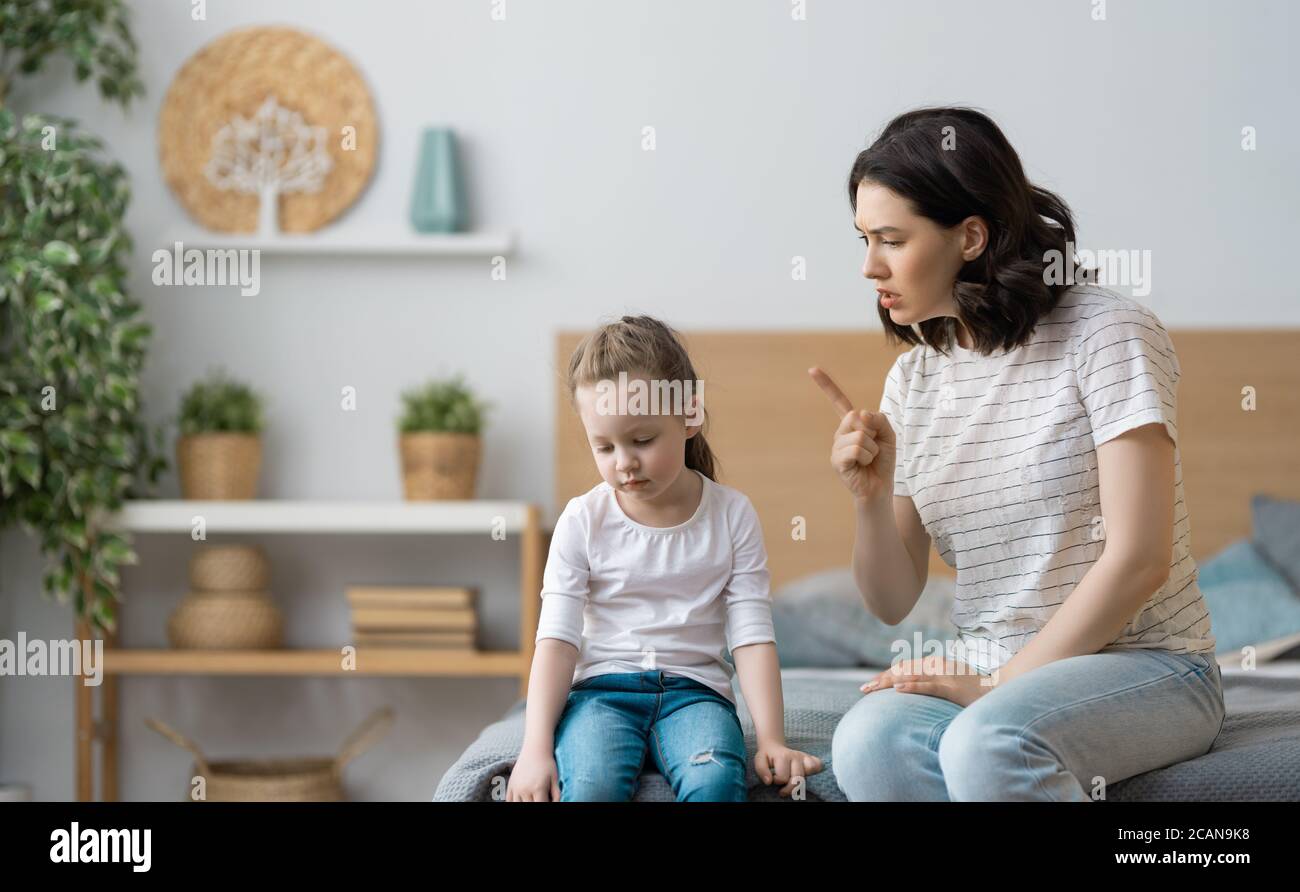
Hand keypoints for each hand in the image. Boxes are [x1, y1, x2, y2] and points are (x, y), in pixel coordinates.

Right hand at [506, 747, 560, 801]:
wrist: (535, 749)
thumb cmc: (547, 763)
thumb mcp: (555, 778)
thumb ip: (556, 794)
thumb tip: (557, 803)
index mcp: (538, 788)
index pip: (541, 806)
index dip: (545, 805)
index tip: (547, 800)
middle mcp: (525, 789)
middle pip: (529, 806)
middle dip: (535, 803)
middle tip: (539, 797)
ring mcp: (516, 787)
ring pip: (518, 804)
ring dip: (525, 803)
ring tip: (531, 797)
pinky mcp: (511, 784)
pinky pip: (509, 799)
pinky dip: (514, 801)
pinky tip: (521, 799)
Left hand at [755, 742, 823, 797]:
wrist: (773, 746)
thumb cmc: (767, 756)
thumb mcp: (759, 761)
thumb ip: (762, 770)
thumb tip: (769, 781)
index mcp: (783, 756)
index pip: (783, 777)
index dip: (777, 781)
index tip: (774, 779)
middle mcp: (796, 756)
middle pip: (798, 778)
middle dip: (789, 788)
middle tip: (782, 791)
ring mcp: (804, 757)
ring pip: (810, 770)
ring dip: (802, 780)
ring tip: (793, 781)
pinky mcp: (809, 758)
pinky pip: (818, 764)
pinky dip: (816, 769)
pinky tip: (807, 774)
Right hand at [808, 366, 896, 502]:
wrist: (880, 487)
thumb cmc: (883, 462)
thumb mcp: (888, 435)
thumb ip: (879, 419)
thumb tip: (861, 414)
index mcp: (851, 425)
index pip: (838, 401)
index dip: (826, 385)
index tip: (811, 369)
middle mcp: (840, 433)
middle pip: (856, 416)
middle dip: (873, 432)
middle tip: (873, 449)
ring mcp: (836, 446)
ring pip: (860, 435)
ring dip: (873, 449)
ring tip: (868, 460)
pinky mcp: (836, 460)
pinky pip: (856, 449)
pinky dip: (867, 457)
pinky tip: (862, 466)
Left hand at [861, 655, 992, 707]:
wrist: (1000, 689)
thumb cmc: (974, 687)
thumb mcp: (950, 681)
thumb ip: (933, 680)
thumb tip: (914, 684)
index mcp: (934, 664)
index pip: (904, 668)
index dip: (886, 675)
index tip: (871, 684)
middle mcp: (936, 667)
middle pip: (903, 670)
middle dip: (882, 679)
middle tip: (864, 689)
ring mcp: (944, 676)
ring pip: (911, 676)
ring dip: (889, 682)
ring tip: (872, 688)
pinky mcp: (952, 688)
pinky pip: (929, 686)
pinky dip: (912, 686)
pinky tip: (898, 689)